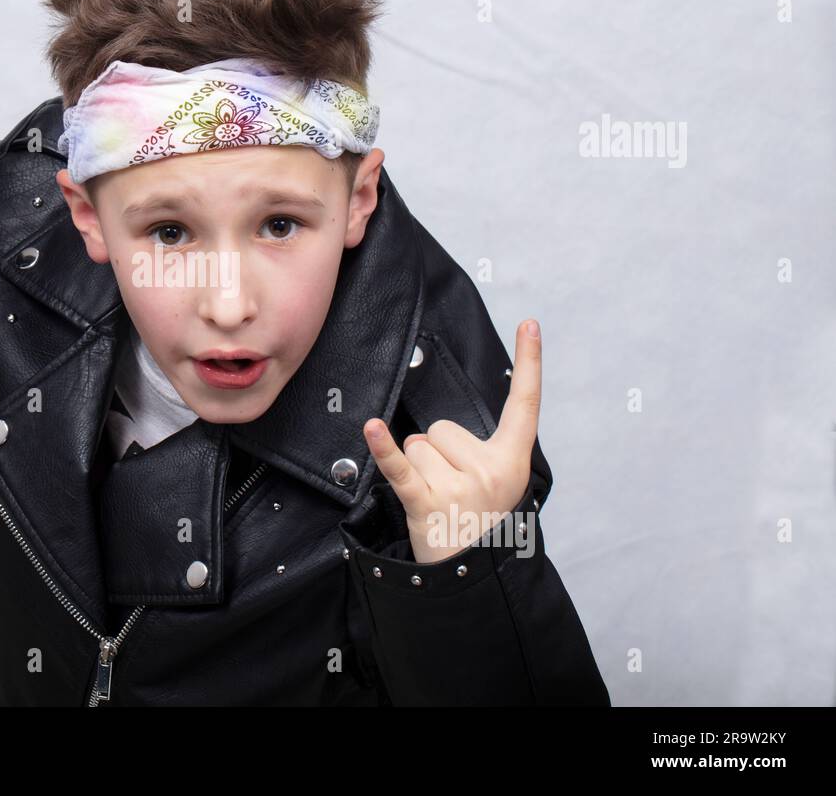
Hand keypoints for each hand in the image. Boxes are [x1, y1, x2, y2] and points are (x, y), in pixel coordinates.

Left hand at [364, 319, 541, 563]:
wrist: (471, 578)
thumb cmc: (478, 524)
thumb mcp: (497, 484)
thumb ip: (477, 450)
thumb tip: (428, 434)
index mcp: (512, 461)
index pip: (525, 404)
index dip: (530, 362)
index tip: (529, 323)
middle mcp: (490, 470)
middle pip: (442, 427)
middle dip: (436, 455)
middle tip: (449, 490)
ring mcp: (460, 487)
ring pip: (417, 445)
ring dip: (417, 470)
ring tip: (434, 500)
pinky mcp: (427, 502)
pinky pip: (399, 466)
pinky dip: (383, 449)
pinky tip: (372, 429)